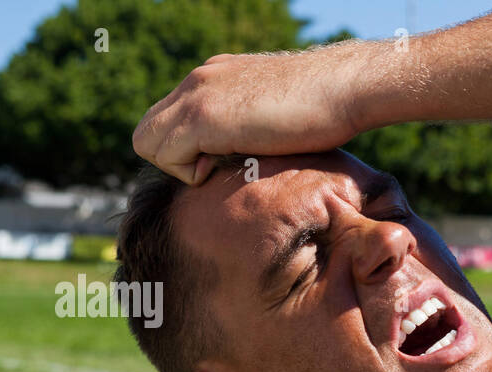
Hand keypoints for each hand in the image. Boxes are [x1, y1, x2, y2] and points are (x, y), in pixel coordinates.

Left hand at [132, 43, 369, 184]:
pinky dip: (190, 172)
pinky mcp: (205, 116)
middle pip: (148, 130)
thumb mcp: (277, 112)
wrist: (343, 87)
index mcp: (214, 78)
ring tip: (222, 170)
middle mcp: (199, 80)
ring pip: (148, 142)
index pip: (169, 119)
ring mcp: (198, 95)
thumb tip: (251, 150)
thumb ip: (252, 122)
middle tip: (215, 171)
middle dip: (174, 160)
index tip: (222, 163)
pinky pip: (167, 154)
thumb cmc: (327, 107)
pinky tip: (228, 168)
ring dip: (180, 167)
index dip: (187, 150)